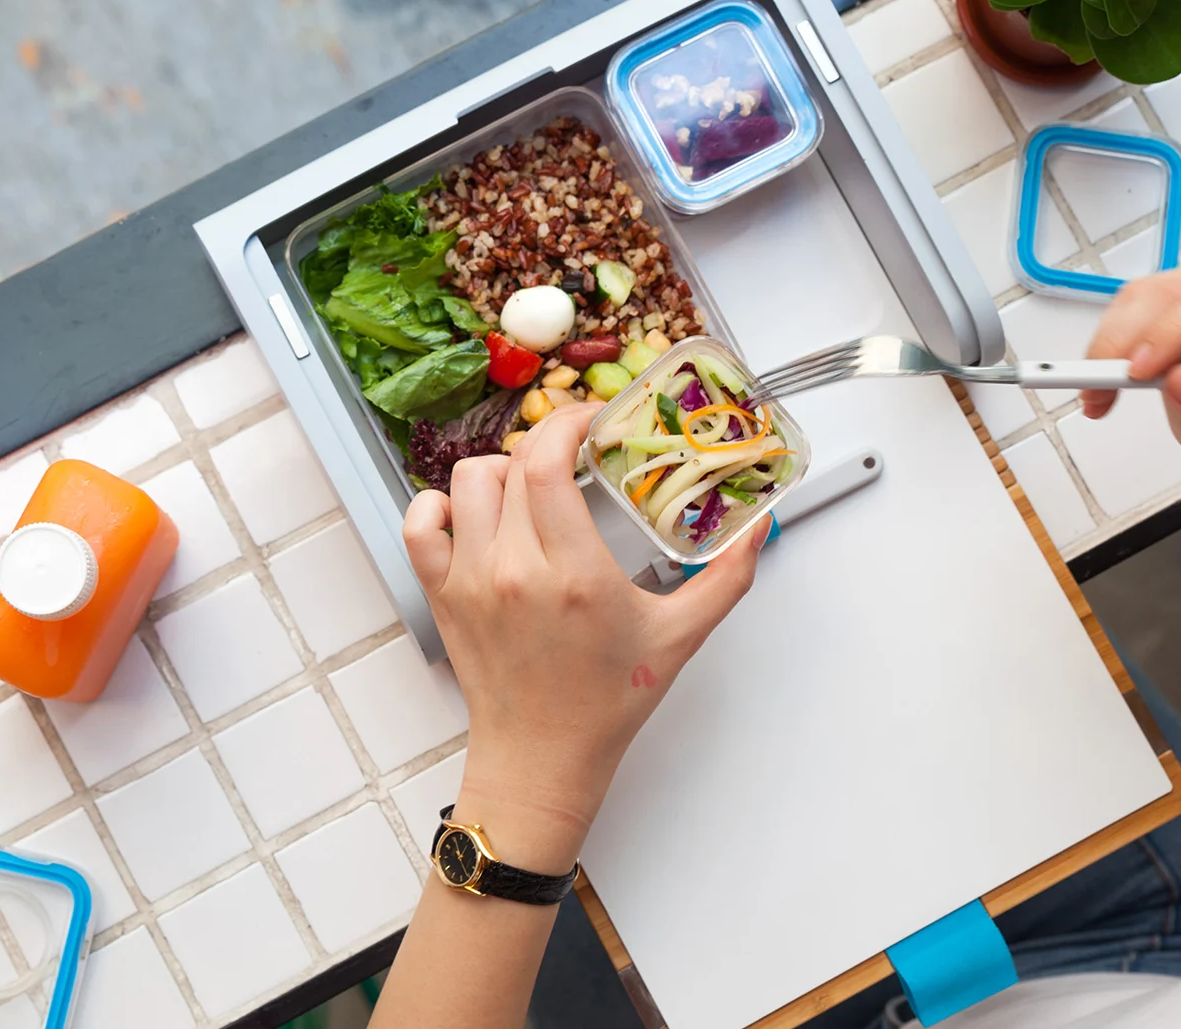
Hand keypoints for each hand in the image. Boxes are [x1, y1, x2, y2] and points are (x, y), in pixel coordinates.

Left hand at [401, 402, 765, 867]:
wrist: (542, 759)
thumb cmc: (607, 703)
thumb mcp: (679, 637)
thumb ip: (726, 577)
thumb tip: (760, 528)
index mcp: (574, 574)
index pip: (547, 462)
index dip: (567, 423)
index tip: (591, 421)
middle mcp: (515, 570)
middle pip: (513, 464)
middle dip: (547, 443)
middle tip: (574, 453)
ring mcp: (470, 581)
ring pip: (468, 483)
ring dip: (502, 471)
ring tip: (532, 487)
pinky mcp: (443, 595)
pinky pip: (421, 524)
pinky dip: (439, 505)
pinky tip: (475, 514)